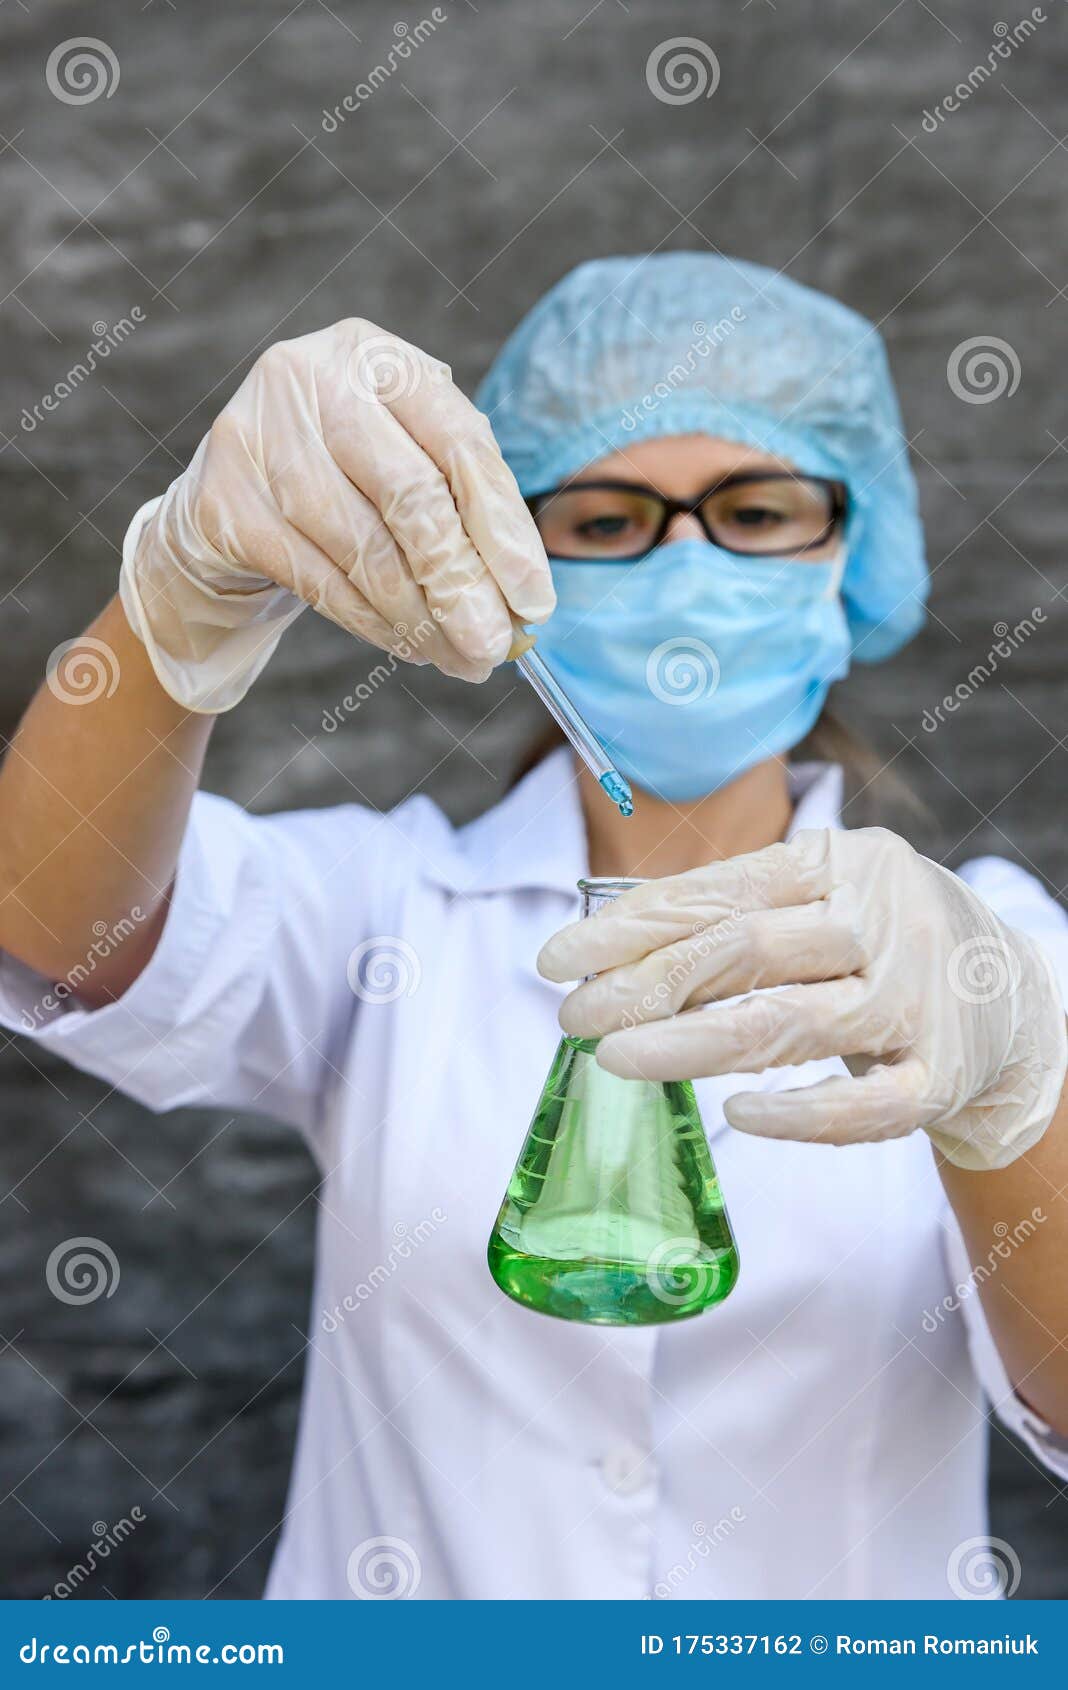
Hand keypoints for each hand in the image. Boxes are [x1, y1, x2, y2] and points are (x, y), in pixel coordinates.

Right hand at [119, 319, 554, 709]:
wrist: (226, 496)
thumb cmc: (346, 477)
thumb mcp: (407, 457)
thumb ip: (464, 507)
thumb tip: (522, 602)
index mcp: (378, 356)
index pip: (460, 444)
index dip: (504, 530)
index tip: (534, 601)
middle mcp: (315, 380)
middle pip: (411, 497)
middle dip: (461, 585)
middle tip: (493, 646)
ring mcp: (261, 437)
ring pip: (363, 549)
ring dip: (420, 618)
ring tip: (458, 657)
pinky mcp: (226, 501)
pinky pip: (318, 580)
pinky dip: (372, 623)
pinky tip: (407, 645)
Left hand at [538, 827, 1066, 1170]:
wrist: (1007, 991)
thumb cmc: (876, 938)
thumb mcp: (820, 892)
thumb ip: (734, 910)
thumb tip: (605, 946)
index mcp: (840, 860)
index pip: (719, 889)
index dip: (629, 925)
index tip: (554, 959)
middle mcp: (883, 919)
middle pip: (747, 949)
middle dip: (645, 984)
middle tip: (572, 1017)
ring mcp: (917, 1001)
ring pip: (793, 1024)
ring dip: (692, 1044)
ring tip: (615, 1059)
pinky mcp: (939, 1077)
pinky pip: (865, 1106)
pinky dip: (798, 1116)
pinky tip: (735, 1117)